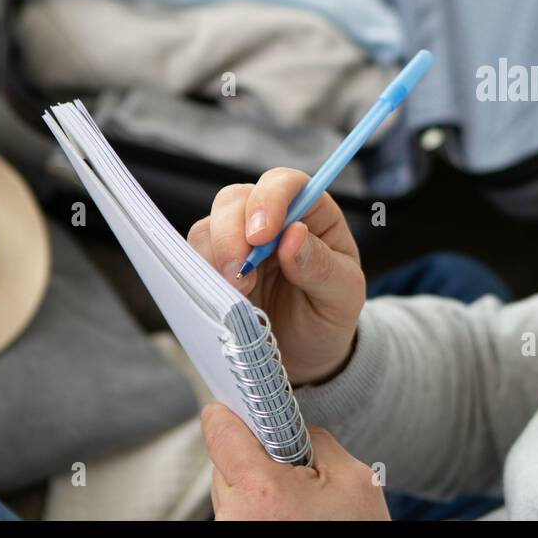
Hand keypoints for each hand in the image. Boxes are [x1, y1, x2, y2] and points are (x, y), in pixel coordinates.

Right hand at [188, 168, 365, 385]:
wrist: (307, 353)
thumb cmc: (329, 314)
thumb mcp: (343, 295)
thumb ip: (321, 266)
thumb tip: (293, 235)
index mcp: (312, 213)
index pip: (286, 184)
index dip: (270, 200)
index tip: (262, 236)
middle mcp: (272, 219)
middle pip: (237, 198)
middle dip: (232, 232)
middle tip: (241, 273)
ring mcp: (239, 240)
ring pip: (210, 225)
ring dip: (216, 257)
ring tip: (239, 293)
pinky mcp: (215, 264)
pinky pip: (194, 255)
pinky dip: (201, 273)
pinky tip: (222, 296)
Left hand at [202, 403, 389, 520]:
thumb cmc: (356, 532)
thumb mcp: (354, 477)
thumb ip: (316, 439)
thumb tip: (289, 426)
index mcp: (262, 493)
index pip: (219, 432)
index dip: (229, 411)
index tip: (239, 402)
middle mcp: (236, 518)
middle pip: (223, 460)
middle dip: (254, 452)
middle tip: (290, 460)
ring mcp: (233, 533)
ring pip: (228, 488)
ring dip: (255, 481)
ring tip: (294, 495)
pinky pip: (237, 511)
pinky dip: (258, 504)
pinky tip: (287, 511)